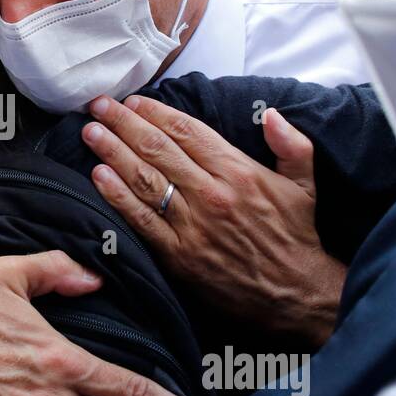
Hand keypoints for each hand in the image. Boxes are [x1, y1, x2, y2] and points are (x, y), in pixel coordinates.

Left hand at [83, 96, 343, 348]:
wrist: (296, 295)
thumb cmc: (296, 237)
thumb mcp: (305, 184)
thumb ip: (292, 145)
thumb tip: (272, 114)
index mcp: (239, 172)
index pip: (187, 131)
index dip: (156, 112)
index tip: (133, 100)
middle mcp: (212, 194)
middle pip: (157, 149)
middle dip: (124, 123)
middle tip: (98, 106)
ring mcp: (193, 225)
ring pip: (144, 180)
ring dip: (112, 152)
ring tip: (90, 132)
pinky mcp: (179, 256)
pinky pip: (141, 221)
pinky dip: (117, 196)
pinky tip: (98, 176)